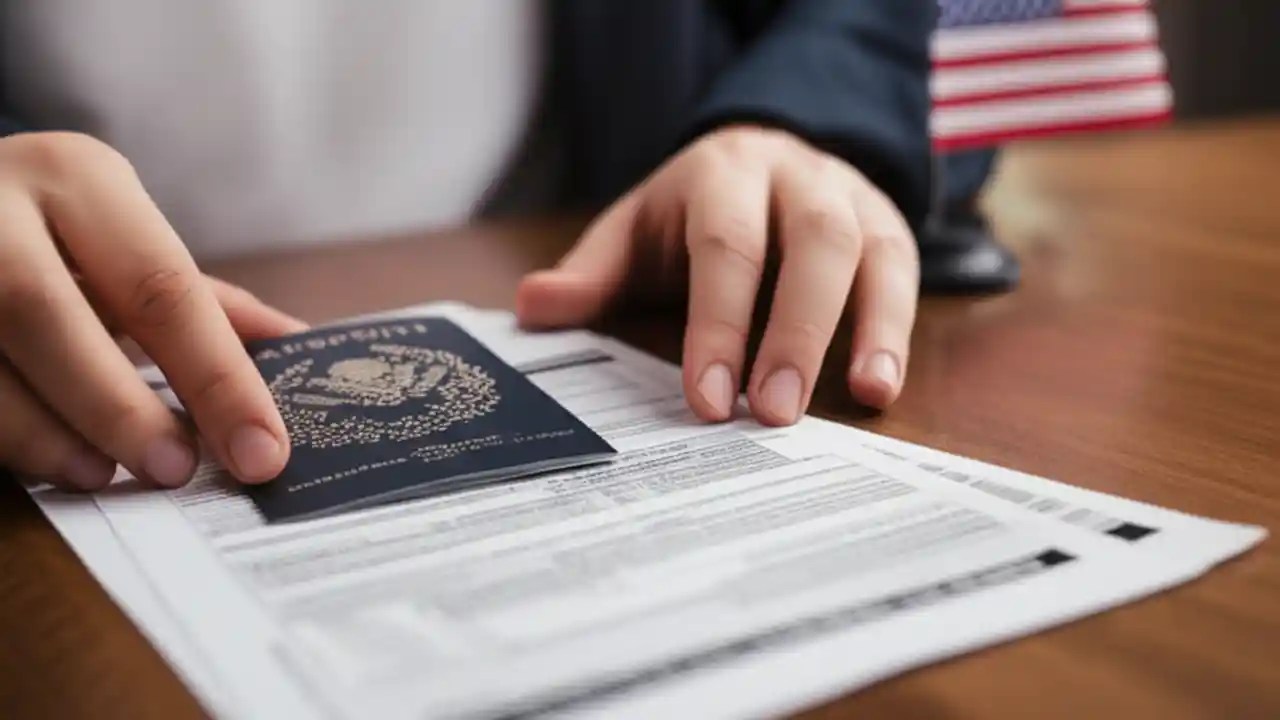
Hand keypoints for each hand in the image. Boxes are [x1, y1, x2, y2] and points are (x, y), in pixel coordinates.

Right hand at [0, 132, 304, 490]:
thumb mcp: (122, 240)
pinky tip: (39, 464)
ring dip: (41, 432)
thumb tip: (301, 351)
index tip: (262, 451)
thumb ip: (205, 302)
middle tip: (175, 470)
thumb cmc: (49, 227)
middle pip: (49, 313)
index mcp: (78, 179)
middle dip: (119, 405)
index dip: (218, 378)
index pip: (164, 288)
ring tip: (100, 475)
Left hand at [517, 125, 918, 424]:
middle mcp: (794, 177)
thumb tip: (532, 308)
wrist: (762, 158)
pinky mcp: (887, 226)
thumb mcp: (636, 232)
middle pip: (810, 243)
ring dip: (865, 329)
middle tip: (773, 413)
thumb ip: (593, 272)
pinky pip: (902, 273)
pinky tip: (879, 386)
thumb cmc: (691, 212)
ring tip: (859, 399)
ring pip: (868, 252)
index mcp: (722, 173)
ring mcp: (849, 197)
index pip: (725, 245)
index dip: (718, 323)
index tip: (707, 400)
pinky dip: (895, 330)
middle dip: (794, 330)